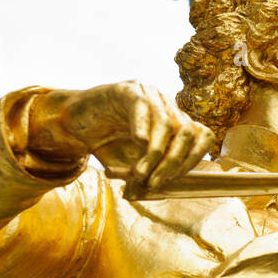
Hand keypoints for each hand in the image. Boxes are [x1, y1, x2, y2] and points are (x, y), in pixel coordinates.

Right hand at [27, 82, 216, 190]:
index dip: (194, 159)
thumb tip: (157, 187)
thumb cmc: (109, 144)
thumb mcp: (133, 164)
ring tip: (140, 172)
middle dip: (174, 162)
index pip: (202, 136)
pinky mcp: (126, 90)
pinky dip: (143, 128)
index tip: (174, 180)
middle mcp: (167, 106)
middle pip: (188, 132)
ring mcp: (149, 95)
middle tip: (155, 182)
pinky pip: (142, 106)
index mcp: (176, 122)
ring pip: (167, 124)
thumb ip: (148, 174)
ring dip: (156, 154)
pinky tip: (138, 144)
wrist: (74, 124)